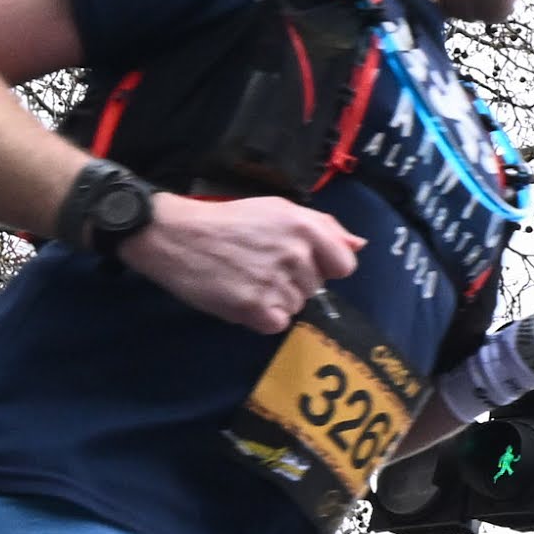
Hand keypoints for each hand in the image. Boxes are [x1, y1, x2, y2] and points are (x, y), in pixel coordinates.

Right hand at [122, 190, 356, 333]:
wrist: (175, 236)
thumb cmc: (227, 221)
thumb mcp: (278, 210)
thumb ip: (324, 226)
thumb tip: (359, 246)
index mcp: (305, 228)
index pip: (344, 266)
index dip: (323, 268)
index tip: (298, 263)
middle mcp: (296, 255)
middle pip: (315, 288)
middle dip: (293, 282)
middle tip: (259, 265)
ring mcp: (276, 282)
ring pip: (296, 307)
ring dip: (275, 300)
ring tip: (246, 279)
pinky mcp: (255, 307)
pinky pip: (277, 324)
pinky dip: (261, 317)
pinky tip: (241, 296)